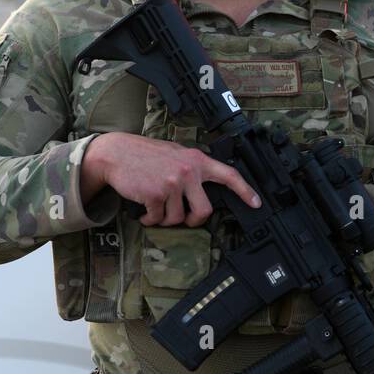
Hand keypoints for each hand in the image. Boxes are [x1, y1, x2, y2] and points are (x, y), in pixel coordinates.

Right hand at [83, 132, 260, 226]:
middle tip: (185, 218)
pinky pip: (158, 219)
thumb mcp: (176, 153)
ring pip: (178, 218)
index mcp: (197, 160)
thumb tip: (204, 187)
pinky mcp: (156, 195)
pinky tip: (145, 211)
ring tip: (157, 208)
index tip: (257, 203)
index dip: (245, 191)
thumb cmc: (146, 155)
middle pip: (205, 210)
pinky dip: (150, 220)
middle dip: (194, 220)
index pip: (229, 175)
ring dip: (166, 219)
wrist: (116, 153)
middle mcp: (189, 171)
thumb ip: (192, 168)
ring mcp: (173, 183)